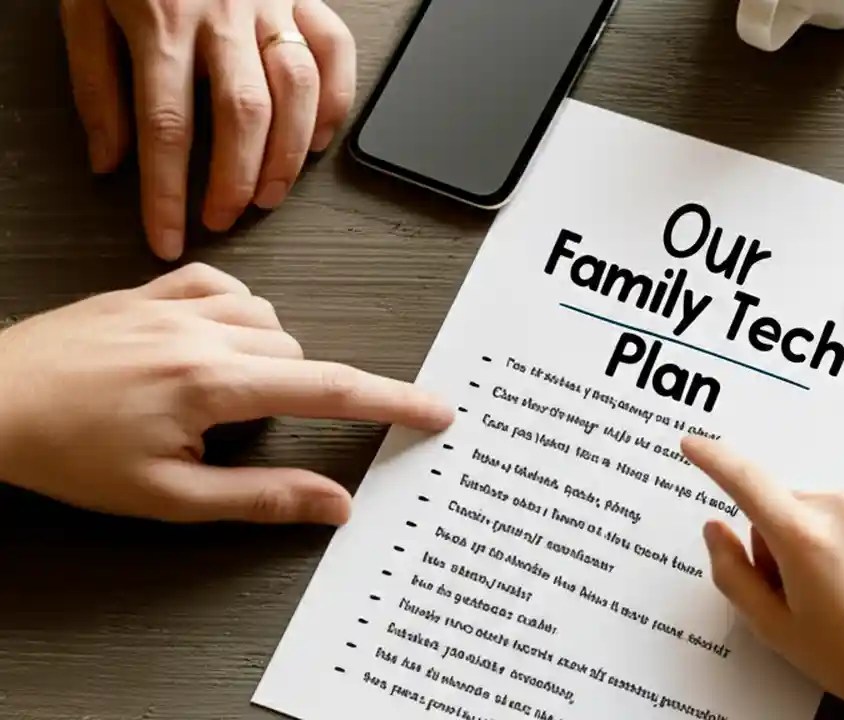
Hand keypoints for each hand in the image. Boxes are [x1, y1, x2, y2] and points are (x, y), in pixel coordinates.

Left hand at [0, 264, 451, 525]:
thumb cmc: (64, 453)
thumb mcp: (168, 498)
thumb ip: (261, 498)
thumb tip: (333, 504)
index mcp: (209, 384)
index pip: (329, 389)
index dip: (393, 400)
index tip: (433, 409)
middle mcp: (199, 332)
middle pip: (299, 354)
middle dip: (301, 394)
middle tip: (251, 433)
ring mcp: (172, 304)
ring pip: (269, 318)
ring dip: (271, 356)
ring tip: (228, 395)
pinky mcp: (147, 289)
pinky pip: (224, 284)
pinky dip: (239, 312)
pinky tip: (216, 339)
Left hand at [60, 0, 357, 259]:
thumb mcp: (83, 11)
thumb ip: (96, 86)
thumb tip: (109, 161)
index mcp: (160, 21)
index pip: (167, 128)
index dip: (167, 194)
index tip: (167, 235)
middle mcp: (223, 16)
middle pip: (242, 117)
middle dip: (235, 181)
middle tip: (224, 219)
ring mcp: (270, 5)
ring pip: (296, 91)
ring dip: (288, 154)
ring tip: (270, 194)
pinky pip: (335, 51)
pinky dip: (335, 101)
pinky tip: (319, 138)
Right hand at [683, 437, 843, 719]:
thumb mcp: (776, 629)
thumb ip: (733, 574)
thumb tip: (716, 531)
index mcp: (804, 540)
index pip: (745, 482)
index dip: (714, 459)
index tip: (694, 446)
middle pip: (790, 507)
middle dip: (788, 539)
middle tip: (809, 590)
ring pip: (832, 506)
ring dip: (831, 536)